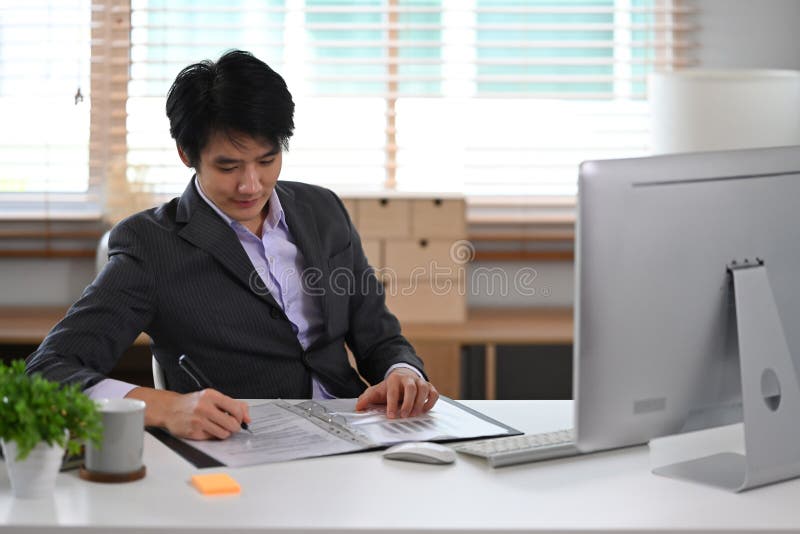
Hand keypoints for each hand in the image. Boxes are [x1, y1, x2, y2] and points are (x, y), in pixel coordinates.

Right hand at [126, 387, 250, 439]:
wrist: (170, 409)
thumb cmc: (193, 403)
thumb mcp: (213, 397)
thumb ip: (233, 404)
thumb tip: (248, 418)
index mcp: (211, 395)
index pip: (236, 409)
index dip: (241, 417)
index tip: (240, 419)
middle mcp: (205, 407)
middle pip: (232, 424)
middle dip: (234, 427)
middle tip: (231, 425)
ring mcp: (198, 420)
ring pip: (224, 433)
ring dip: (224, 432)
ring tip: (217, 426)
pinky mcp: (193, 432)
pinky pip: (212, 438)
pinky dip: (212, 435)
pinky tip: (206, 428)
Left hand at [355, 368, 438, 418]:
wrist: (403, 377)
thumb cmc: (390, 388)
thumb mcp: (377, 391)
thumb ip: (367, 398)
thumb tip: (359, 407)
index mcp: (394, 379)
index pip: (393, 391)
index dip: (392, 404)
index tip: (391, 415)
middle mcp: (409, 379)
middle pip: (411, 387)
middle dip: (408, 403)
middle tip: (405, 415)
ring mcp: (420, 382)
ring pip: (424, 389)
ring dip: (420, 403)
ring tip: (414, 414)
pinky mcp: (429, 387)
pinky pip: (434, 393)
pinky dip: (431, 402)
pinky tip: (424, 410)